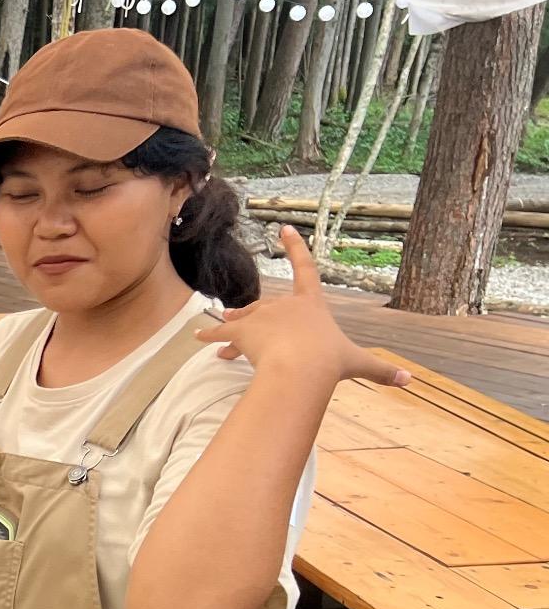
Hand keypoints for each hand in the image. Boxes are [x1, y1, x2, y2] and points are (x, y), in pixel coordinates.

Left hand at [196, 228, 411, 390]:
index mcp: (312, 304)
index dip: (295, 248)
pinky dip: (210, 336)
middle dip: (256, 317)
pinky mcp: (240, 331)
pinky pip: (220, 333)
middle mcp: (284, 304)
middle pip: (267, 307)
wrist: (300, 368)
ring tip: (226, 349)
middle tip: (243, 330)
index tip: (284, 228)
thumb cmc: (328, 362)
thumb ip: (380, 370)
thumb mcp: (357, 364)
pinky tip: (199, 339)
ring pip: (243, 322)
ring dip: (234, 331)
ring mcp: (261, 316)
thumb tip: (410, 380)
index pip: (305, 269)